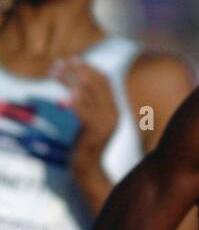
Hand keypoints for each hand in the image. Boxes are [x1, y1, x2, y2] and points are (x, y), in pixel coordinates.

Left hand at [54, 59, 118, 178]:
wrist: (88, 169)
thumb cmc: (85, 144)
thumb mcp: (89, 121)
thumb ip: (88, 105)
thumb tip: (74, 86)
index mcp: (115, 109)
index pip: (105, 80)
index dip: (88, 67)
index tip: (70, 60)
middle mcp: (113, 114)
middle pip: (96, 82)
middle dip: (76, 69)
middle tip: (57, 64)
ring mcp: (105, 123)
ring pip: (88, 93)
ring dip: (68, 80)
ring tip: (53, 74)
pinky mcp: (95, 132)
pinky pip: (83, 110)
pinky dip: (72, 100)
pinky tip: (62, 97)